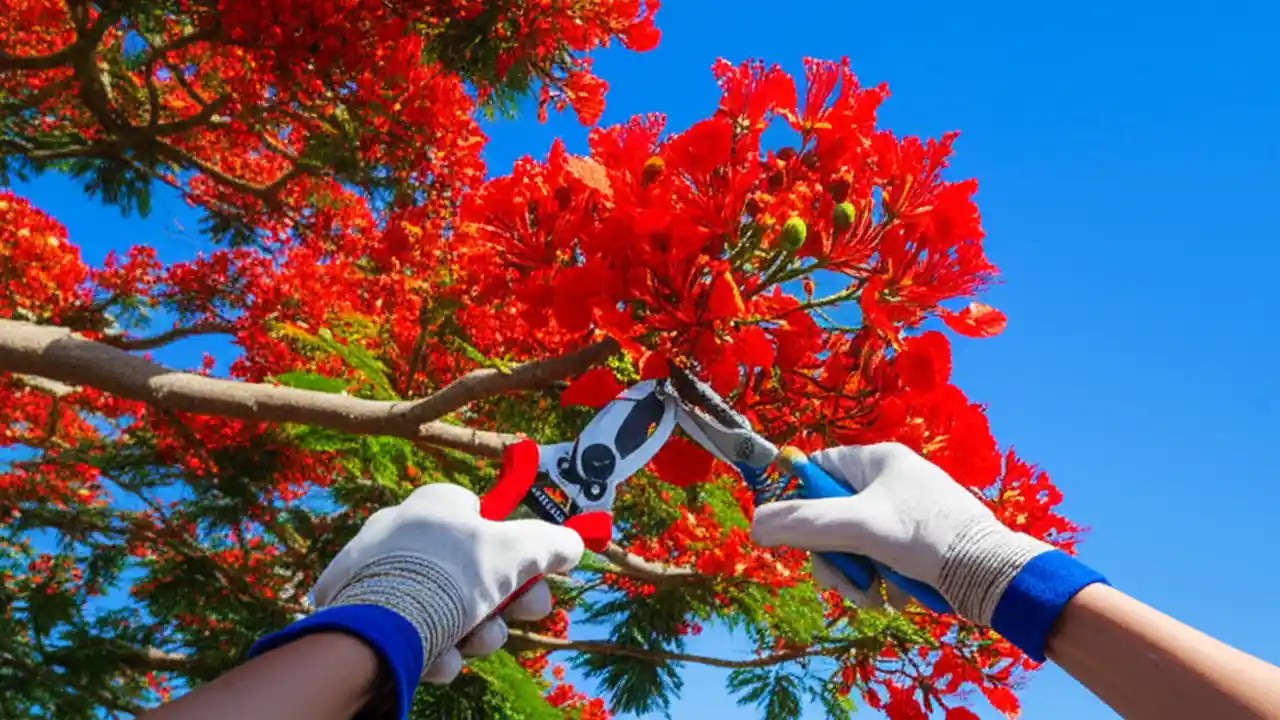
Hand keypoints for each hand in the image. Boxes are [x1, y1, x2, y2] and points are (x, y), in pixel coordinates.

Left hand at [313, 483, 583, 682]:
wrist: (377, 629)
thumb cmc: (451, 575)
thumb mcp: (517, 552)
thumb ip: (550, 543)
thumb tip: (574, 542)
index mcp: (436, 504)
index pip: (483, 515)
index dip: (515, 546)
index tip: (539, 572)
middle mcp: (404, 532)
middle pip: (472, 569)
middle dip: (504, 601)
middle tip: (523, 614)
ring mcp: (377, 574)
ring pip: (447, 606)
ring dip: (474, 631)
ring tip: (474, 643)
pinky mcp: (360, 616)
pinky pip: (414, 630)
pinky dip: (434, 648)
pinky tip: (438, 658)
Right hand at [751, 442, 1051, 623]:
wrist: (993, 576)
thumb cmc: (928, 538)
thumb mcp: (859, 528)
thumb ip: (803, 524)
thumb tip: (755, 525)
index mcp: (877, 461)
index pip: (816, 469)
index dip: (798, 500)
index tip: (789, 530)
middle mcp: (888, 483)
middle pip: (829, 516)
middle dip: (832, 554)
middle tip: (845, 575)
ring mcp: (902, 516)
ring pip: (850, 546)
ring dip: (855, 575)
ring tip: (875, 593)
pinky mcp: (914, 546)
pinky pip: (876, 561)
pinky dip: (878, 582)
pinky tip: (893, 595)